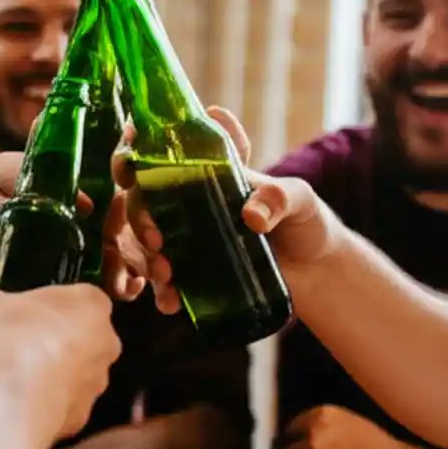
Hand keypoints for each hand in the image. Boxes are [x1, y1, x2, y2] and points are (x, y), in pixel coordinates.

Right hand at [0, 284, 121, 438]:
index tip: (25, 314)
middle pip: (82, 336)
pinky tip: (18, 404)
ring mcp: (98, 382)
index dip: (51, 305)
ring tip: (16, 378)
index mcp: (91, 303)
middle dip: (55, 340)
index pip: (78, 298)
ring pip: (76, 374)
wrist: (20, 392)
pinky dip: (45, 405)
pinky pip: (64, 406)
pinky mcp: (83, 416)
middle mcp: (106, 341)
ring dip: (53, 374)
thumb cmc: (10, 333)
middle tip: (19, 344)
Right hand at [107, 105, 342, 312]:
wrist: (316, 272)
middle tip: (155, 237)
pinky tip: (170, 303)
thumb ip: (280, 197)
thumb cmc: (306, 221)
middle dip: (138, 213)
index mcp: (210, 169)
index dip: (137, 145)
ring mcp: (188, 236)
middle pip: (143, 194)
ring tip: (166, 274)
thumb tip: (251, 217)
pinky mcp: (193, 271)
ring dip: (145, 255)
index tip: (130, 160)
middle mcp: (189, 198)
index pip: (164, 146)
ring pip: (145, 237)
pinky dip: (161, 291)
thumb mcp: (300, 199)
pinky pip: (164, 279)